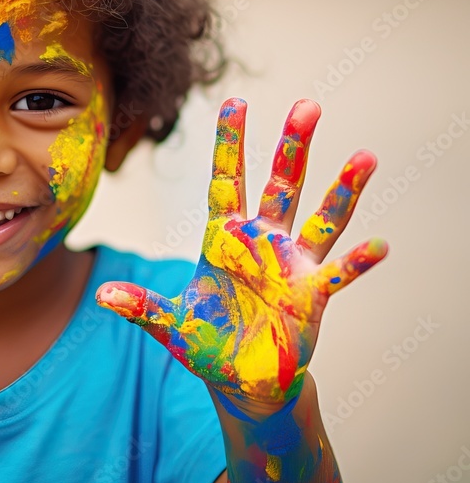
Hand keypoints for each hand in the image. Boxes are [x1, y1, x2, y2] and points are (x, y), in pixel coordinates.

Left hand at [97, 98, 385, 407]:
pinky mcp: (312, 296)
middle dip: (293, 148)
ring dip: (342, 192)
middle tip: (309, 106)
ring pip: (320, 220)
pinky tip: (379, 246)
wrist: (243, 382)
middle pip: (281, 186)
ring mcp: (290, 267)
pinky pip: (338, 274)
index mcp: (224, 240)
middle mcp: (261, 244)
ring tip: (365, 157)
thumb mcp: (171, 325)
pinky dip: (358, 263)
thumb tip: (103, 296)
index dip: (229, 142)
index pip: (227, 180)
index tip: (235, 101)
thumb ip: (141, 307)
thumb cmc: (207, 345)